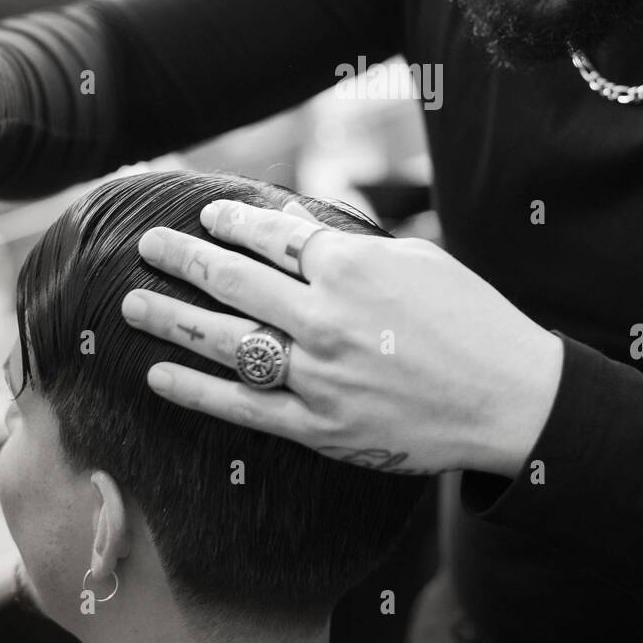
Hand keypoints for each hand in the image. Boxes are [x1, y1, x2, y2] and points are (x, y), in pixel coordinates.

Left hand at [121, 199, 563, 477]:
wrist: (510, 399)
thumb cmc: (473, 319)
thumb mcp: (418, 259)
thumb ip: (354, 246)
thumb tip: (303, 230)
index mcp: (352, 267)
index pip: (272, 236)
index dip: (232, 222)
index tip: (205, 216)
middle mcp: (325, 317)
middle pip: (233, 280)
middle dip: (182, 258)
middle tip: (147, 245)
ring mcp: (318, 375)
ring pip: (224, 341)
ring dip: (171, 318)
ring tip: (131, 304)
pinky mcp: (320, 426)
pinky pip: (242, 407)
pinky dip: (195, 391)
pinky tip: (159, 375)